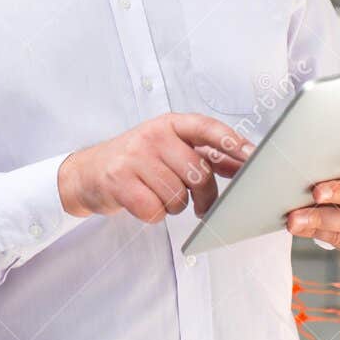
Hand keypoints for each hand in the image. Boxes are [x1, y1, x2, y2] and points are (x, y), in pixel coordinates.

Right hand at [58, 113, 253, 222]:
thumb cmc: (135, 161)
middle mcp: (152, 135)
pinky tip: (143, 203)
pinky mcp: (119, 181)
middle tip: (201, 205)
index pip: (208, 128)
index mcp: (169, 124)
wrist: (86, 173)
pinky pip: (155, 210)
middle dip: (205, 196)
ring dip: (175, 206)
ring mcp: (134, 157)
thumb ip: (204, 154)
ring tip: (159, 196)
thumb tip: (242, 162)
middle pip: (198, 172)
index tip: (253, 157)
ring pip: (178, 195)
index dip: (232, 143)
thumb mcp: (168, 149)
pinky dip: (154, 215)